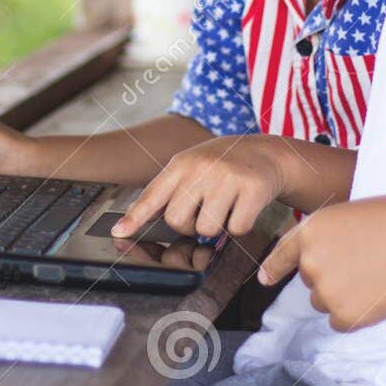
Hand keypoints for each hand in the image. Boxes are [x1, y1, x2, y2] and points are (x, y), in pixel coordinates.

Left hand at [112, 134, 289, 239]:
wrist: (266, 152)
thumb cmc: (221, 165)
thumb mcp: (192, 167)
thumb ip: (167, 191)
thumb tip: (132, 224)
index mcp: (181, 163)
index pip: (152, 195)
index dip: (135, 217)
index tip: (119, 233)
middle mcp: (202, 168)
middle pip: (177, 221)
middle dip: (188, 225)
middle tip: (203, 211)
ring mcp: (228, 178)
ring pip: (206, 230)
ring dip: (216, 226)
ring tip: (226, 204)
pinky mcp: (253, 190)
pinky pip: (236, 229)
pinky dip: (240, 225)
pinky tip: (244, 205)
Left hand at [257, 196, 385, 330]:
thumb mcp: (347, 216)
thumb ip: (324, 237)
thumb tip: (313, 262)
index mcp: (309, 233)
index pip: (282, 254)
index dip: (273, 268)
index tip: (264, 279)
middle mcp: (309, 263)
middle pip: (310, 281)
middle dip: (331, 276)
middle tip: (365, 262)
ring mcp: (325, 292)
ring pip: (324, 302)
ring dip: (343, 296)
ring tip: (374, 276)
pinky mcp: (345, 315)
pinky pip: (340, 322)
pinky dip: (356, 315)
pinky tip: (377, 296)